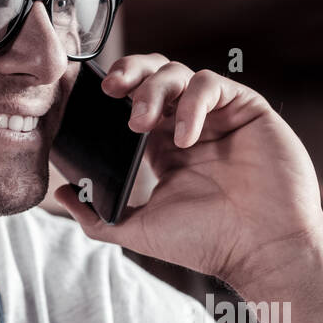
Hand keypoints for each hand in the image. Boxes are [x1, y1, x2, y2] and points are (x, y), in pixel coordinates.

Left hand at [53, 54, 322, 289]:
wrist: (260, 249)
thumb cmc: (208, 243)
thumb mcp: (140, 230)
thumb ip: (97, 216)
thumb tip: (62, 193)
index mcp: (164, 147)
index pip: (133, 101)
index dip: (113, 93)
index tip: (88, 99)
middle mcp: (190, 125)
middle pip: (153, 74)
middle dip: (127, 74)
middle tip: (110, 91)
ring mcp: (219, 115)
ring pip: (178, 72)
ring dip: (153, 90)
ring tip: (141, 124)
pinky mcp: (247, 109)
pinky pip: (211, 84)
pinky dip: (191, 104)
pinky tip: (184, 137)